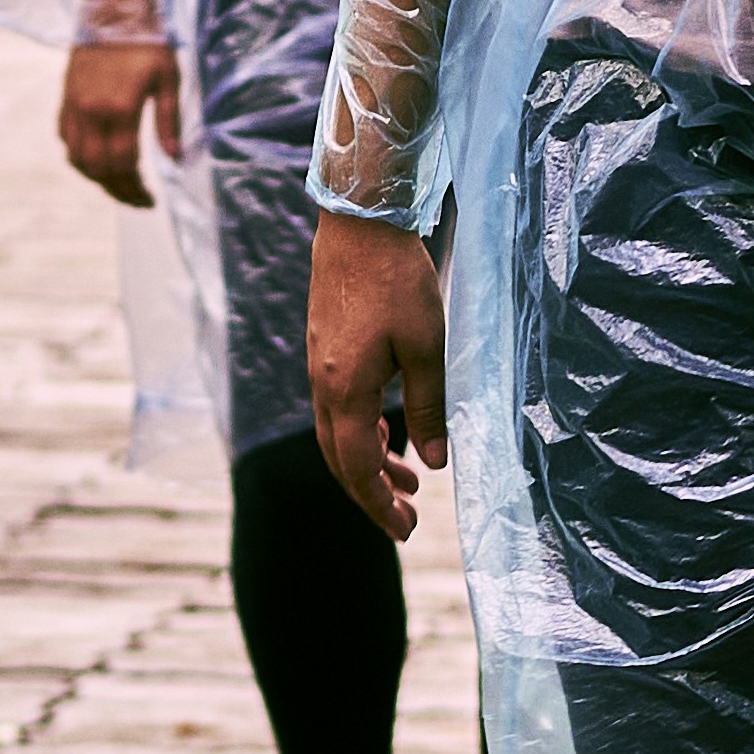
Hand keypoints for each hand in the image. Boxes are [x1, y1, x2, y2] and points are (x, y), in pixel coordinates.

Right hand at [57, 35, 176, 208]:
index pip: (123, 164)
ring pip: (77, 158)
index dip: (136, 188)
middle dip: (118, 191)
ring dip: (97, 179)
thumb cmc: (148, 42)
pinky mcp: (65, 98)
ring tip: (118, 186)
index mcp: (120, 108)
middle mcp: (92, 111)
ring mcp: (74, 106)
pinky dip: (78, 157)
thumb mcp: (169, 78)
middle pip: (98, 169)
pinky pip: (66, 139)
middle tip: (137, 200)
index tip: (150, 200)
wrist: (113, 9)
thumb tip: (175, 159)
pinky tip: (96, 161)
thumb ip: (169, 120)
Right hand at [308, 207, 448, 542]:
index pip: (357, 467)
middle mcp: (323, 385)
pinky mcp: (324, 349)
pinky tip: (385, 429)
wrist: (358, 224)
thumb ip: (427, 407)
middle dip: (371, 494)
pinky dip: (359, 431)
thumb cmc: (397, 282)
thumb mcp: (426, 348)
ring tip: (405, 482)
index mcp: (344, 391)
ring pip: (335, 434)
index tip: (405, 529)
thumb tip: (434, 462)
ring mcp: (319, 366)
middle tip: (405, 520)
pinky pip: (335, 407)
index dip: (380, 505)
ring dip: (367, 462)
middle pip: (339, 459)